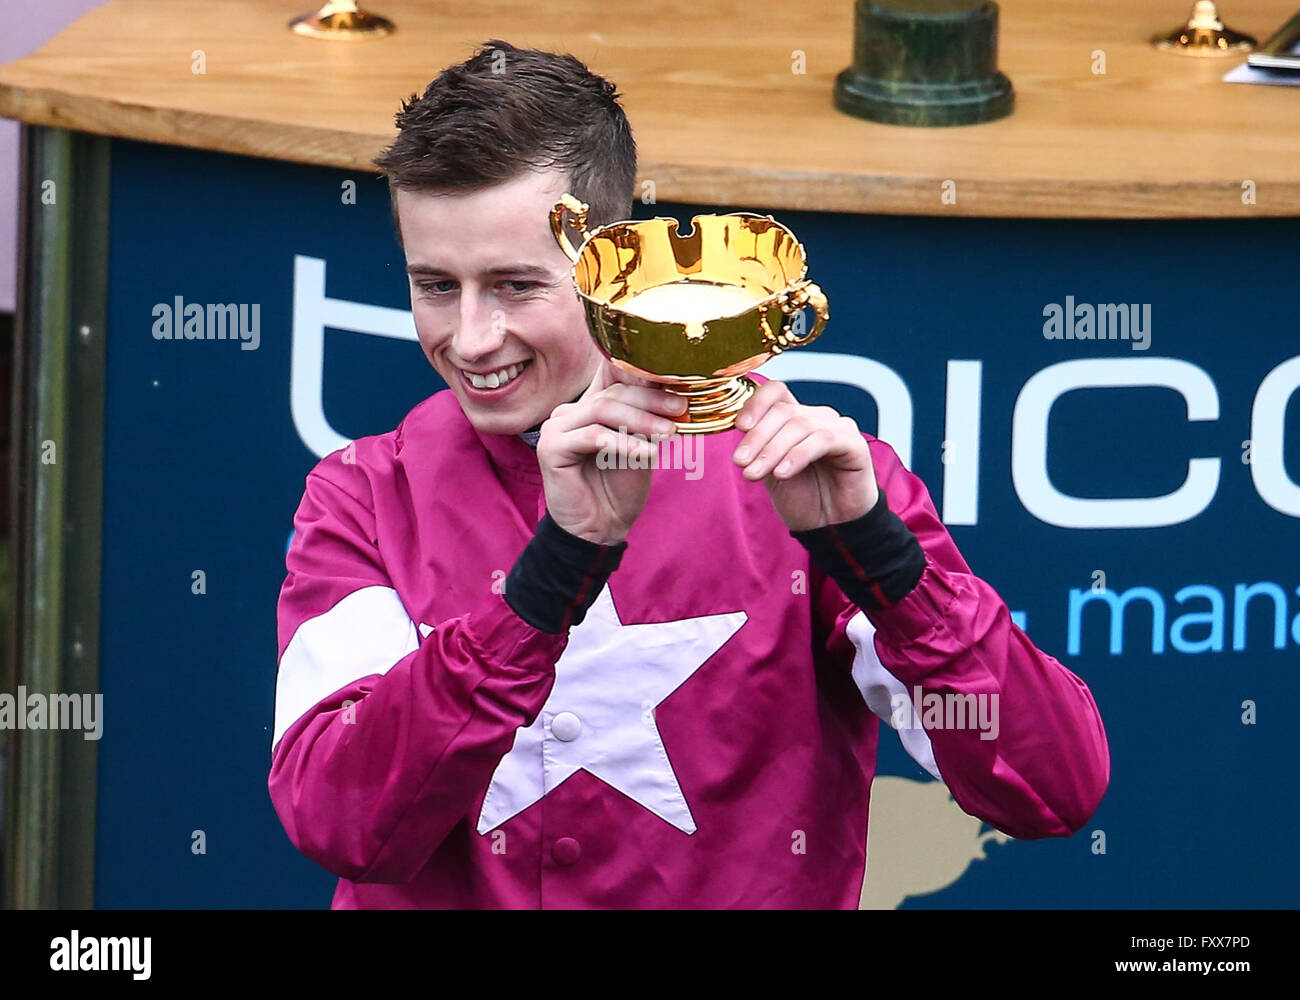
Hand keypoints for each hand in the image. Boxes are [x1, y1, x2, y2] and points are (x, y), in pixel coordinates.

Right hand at [537, 359, 687, 545]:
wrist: (600, 529)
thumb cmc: (620, 488)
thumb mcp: (642, 447)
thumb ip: (648, 420)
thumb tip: (675, 391)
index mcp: (590, 405)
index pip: (613, 374)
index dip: (643, 371)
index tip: (681, 380)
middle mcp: (570, 411)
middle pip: (613, 392)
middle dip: (651, 399)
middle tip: (680, 407)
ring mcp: (556, 427)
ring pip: (602, 409)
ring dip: (640, 420)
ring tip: (669, 433)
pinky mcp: (550, 447)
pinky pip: (592, 436)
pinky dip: (623, 443)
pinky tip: (647, 453)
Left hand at [731, 380, 879, 531]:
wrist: (830, 525)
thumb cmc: (803, 495)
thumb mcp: (769, 469)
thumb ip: (757, 448)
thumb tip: (738, 431)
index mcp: (795, 417)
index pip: (776, 392)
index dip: (756, 403)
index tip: (739, 427)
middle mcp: (817, 417)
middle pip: (783, 411)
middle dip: (757, 437)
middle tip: (740, 461)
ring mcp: (838, 428)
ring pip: (800, 425)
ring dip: (772, 450)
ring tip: (754, 474)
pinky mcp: (854, 444)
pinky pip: (823, 441)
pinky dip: (797, 456)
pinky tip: (782, 473)